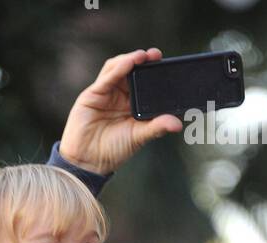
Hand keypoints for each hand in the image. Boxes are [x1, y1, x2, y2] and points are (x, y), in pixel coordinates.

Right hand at [58, 48, 182, 174]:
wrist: (88, 162)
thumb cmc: (113, 151)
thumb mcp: (139, 136)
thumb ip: (157, 127)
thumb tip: (178, 124)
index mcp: (132, 103)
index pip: (143, 81)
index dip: (153, 71)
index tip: (166, 65)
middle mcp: (119, 95)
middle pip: (131, 70)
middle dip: (143, 60)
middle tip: (156, 55)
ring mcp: (105, 93)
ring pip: (117, 68)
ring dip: (130, 60)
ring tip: (142, 56)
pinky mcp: (92, 95)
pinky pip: (106, 78)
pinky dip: (118, 69)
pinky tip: (128, 62)